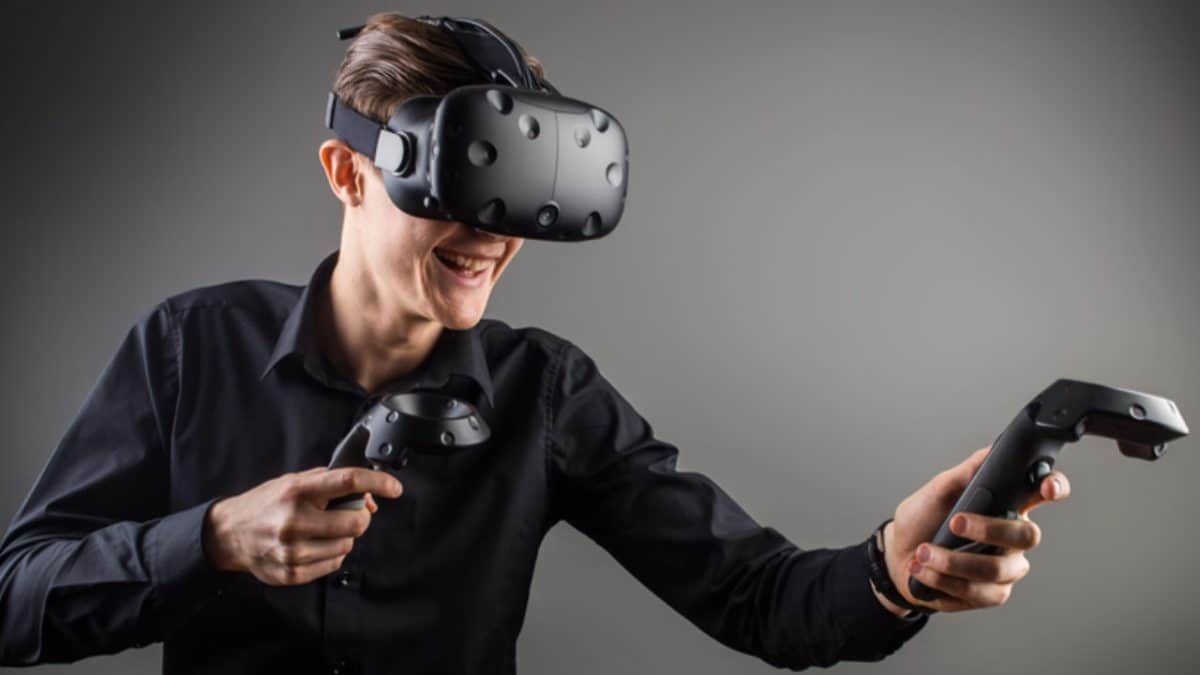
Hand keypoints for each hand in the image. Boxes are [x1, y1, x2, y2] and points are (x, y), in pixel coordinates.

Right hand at [202, 466, 402, 585]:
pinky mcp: (291, 573)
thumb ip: (331, 484)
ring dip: (344, 537)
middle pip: (355, 523)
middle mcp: (294, 520)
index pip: (347, 482)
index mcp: (297, 491)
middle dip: (359, 517)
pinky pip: (333, 564)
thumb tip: (370, 497)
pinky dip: (332, 554)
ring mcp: (292, 550)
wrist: (229, 533)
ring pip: (347, 546)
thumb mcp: (295, 482)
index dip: (377, 483)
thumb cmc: (267, 503)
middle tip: (349, 514)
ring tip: (323, 531)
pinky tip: (314, 545)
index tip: (394, 488)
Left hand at [880, 445, 1070, 612]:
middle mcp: (1013, 537)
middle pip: (1026, 536)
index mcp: (1007, 504)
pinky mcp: (991, 593)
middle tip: (954, 522)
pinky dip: (944, 580)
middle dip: (988, 530)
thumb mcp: (938, 490)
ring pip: (997, 569)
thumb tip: (993, 450)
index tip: (1047, 488)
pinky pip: (978, 592)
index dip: (1054, 488)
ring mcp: (1006, 568)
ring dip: (953, 561)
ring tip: (923, 552)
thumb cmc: (922, 519)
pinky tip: (923, 570)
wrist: (898, 555)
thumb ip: (967, 472)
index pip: (1043, 492)